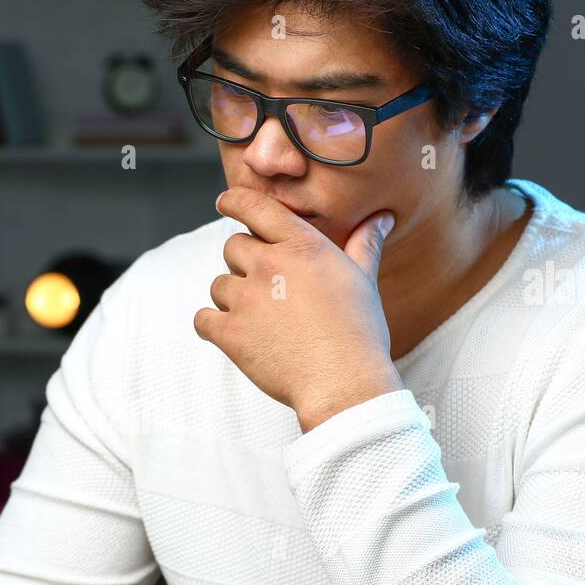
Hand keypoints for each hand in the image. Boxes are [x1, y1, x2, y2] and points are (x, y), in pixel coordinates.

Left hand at [197, 187, 404, 431]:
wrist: (344, 382)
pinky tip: (232, 334)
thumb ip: (364, 244)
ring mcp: (247, 299)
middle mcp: (270, 266)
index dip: (234, 201)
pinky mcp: (230, 333)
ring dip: (232, 298)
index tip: (225, 202)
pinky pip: (202, 319)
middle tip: (267, 289)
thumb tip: (382, 219)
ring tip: (261, 319)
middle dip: (243, 263)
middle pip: (232, 247)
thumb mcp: (363, 280)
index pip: (254, 206)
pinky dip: (212, 326)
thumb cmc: (358, 332)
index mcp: (302, 246)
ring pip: (218, 285)